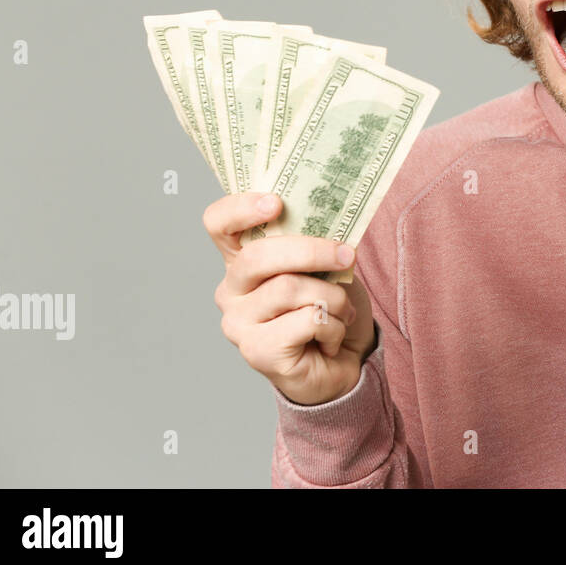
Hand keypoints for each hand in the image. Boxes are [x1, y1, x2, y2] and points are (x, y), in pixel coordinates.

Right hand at [203, 192, 376, 405]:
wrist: (343, 363)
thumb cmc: (329, 307)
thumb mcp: (324, 266)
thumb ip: (311, 242)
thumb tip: (327, 218)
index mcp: (242, 261)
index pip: (218, 223)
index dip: (240, 208)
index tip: (276, 202)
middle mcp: (230, 291)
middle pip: (259, 256)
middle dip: (312, 251)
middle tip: (347, 255)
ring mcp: (238, 324)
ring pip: (290, 288)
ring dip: (333, 297)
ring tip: (342, 311)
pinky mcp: (257, 351)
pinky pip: (307, 320)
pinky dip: (334, 325)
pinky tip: (331, 338)